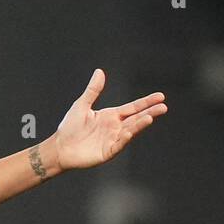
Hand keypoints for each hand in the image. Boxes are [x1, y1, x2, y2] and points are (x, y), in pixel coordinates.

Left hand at [52, 69, 166, 169]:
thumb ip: (93, 90)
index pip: (133, 108)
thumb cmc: (69, 127)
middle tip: (163, 107)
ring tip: (150, 117)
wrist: (59, 148)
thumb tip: (99, 71)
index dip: (146, 102)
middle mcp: (115, 127)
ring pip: (130, 131)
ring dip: (140, 125)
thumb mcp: (81, 105)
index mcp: (111, 116)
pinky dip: (123, 139)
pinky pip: (118, 145)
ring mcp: (112, 140)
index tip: (160, 96)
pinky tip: (129, 132)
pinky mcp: (107, 152)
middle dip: (150, 113)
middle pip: (136, 119)